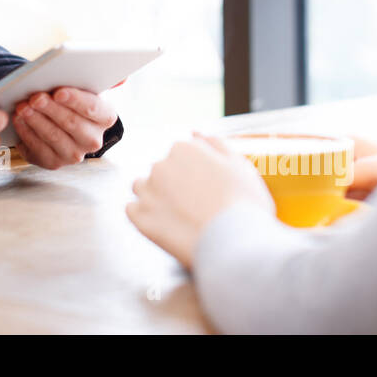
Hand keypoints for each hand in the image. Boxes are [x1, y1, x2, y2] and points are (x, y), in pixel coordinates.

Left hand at [8, 87, 116, 168]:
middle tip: (34, 97)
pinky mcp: (54, 163)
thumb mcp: (85, 87)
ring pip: (54, 136)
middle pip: (72, 123)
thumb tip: (123, 78)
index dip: (75, 99)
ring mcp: (74, 154)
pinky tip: (19, 120)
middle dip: (51, 109)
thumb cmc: (70, 100)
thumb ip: (104, 80)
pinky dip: (27, 132)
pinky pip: (39, 149)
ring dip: (36, 120)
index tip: (58, 91)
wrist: (58, 122)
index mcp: (105, 117)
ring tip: (22, 106)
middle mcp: (94, 140)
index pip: (93, 108)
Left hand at [127, 131, 275, 269]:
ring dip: (155, 197)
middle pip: (162, 171)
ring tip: (178, 216)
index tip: (205, 189)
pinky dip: (144, 217)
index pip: (180, 155)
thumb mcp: (240, 165)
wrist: (235, 243)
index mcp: (184, 149)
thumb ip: (215, 144)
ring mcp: (148, 192)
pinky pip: (133, 211)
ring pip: (142, 188)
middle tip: (196, 206)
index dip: (194, 173)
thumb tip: (195, 132)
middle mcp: (160, 165)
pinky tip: (165, 226)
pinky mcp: (140, 218)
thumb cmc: (244, 204)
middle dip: (174, 185)